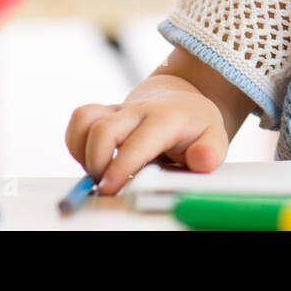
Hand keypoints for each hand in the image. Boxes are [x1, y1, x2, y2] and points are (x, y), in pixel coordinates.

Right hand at [65, 81, 229, 194]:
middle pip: (104, 130)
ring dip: (84, 154)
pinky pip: (78, 121)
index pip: (139, 141)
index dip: (121, 166)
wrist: (183, 101)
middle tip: (107, 187)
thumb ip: (210, 152)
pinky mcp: (104, 112)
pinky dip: (76, 144)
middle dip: (97, 163)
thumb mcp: (214, 139)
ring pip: (85, 121)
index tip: (110, 189)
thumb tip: (202, 160)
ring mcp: (119, 109)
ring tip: (100, 173)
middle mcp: (139, 110)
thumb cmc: (195, 127)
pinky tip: (92, 160)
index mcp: (167, 118)